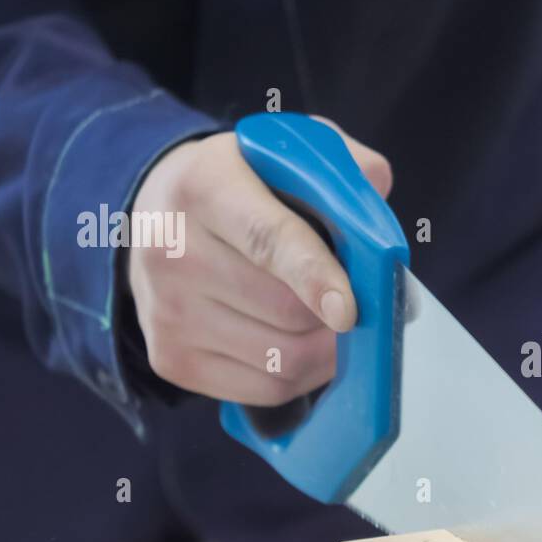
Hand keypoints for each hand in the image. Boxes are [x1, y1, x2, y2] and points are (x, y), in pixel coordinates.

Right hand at [127, 121, 391, 403]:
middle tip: (355, 300)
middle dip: (338, 313)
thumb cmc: (247, 185)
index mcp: (205, 186)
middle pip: (286, 311)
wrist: (163, 217)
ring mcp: (165, 312)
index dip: (315, 277)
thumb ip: (343, 168)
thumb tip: (379, 219)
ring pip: (283, 358)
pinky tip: (300, 342)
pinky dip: (302, 374)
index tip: (349, 310)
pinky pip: (267, 389)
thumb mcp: (288, 152)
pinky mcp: (171, 359)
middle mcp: (172, 251)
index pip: (268, 239)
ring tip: (328, 318)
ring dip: (326, 348)